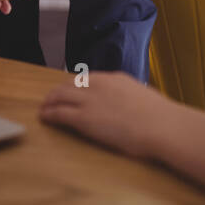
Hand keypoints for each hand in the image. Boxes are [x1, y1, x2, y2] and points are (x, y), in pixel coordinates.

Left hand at [38, 71, 179, 160]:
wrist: (161, 126)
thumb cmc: (160, 118)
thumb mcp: (145, 98)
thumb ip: (132, 98)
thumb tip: (133, 105)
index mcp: (115, 79)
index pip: (88, 79)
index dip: (76, 85)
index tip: (71, 90)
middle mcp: (99, 85)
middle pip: (70, 84)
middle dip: (59, 91)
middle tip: (51, 98)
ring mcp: (90, 100)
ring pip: (60, 96)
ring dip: (50, 101)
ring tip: (44, 107)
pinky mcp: (83, 118)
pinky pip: (59, 113)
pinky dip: (49, 114)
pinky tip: (45, 117)